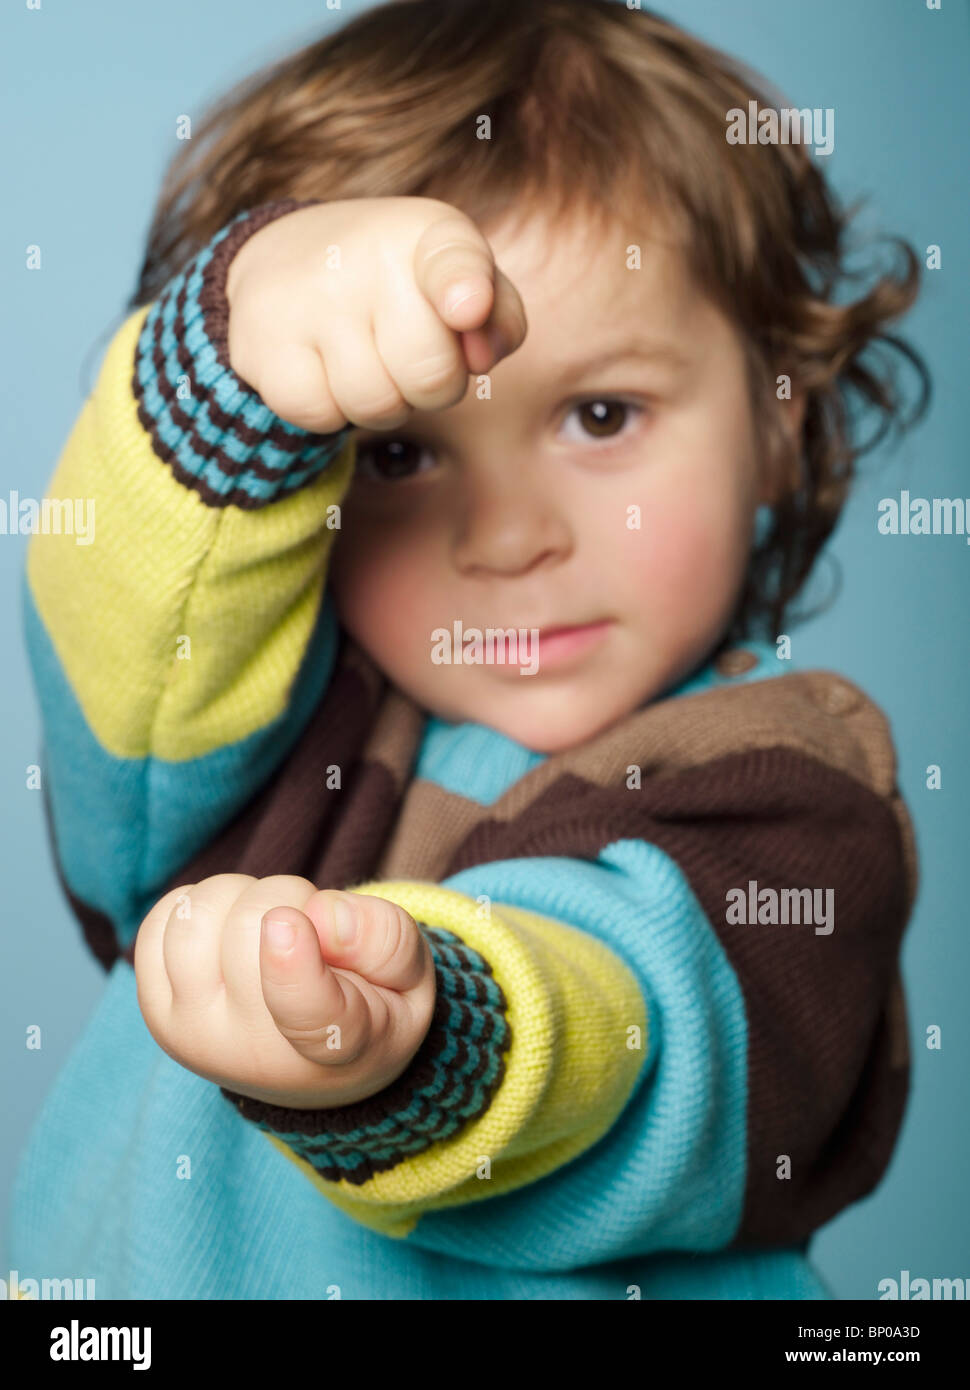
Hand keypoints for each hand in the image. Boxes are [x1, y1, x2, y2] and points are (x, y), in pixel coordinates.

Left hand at [133, 874, 436, 1108]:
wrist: (312, 1068)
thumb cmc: (371, 1009)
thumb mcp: (412, 978)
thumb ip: (387, 941)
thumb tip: (322, 914)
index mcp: (332, 1052)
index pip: (304, 1013)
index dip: (290, 965)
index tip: (287, 922)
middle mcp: (250, 1052)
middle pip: (250, 924)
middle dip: (290, 899)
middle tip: (311, 932)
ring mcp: (193, 1035)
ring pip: (198, 915)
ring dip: (241, 900)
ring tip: (270, 933)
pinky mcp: (156, 1010)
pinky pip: (160, 920)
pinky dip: (200, 907)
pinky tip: (231, 935)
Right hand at [225, 195, 527, 430]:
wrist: (285, 260)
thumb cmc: (401, 287)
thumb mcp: (463, 283)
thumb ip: (501, 319)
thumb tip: (482, 357)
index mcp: (428, 233)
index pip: (454, 260)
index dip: (464, 290)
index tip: (468, 307)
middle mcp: (365, 255)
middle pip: (430, 376)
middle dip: (431, 389)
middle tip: (409, 354)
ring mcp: (308, 298)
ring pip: (375, 406)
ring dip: (381, 404)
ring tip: (366, 358)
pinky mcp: (262, 342)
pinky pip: (320, 417)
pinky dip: (330, 411)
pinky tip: (322, 369)